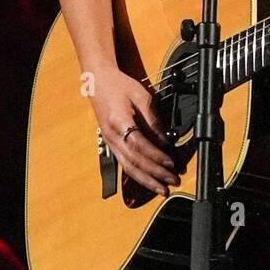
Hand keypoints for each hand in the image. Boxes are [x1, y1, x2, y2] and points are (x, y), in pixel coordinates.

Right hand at [89, 68, 179, 195]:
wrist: (97, 81)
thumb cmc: (119, 85)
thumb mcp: (142, 97)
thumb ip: (153, 121)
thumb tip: (166, 141)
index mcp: (119, 121)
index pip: (140, 145)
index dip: (156, 156)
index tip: (171, 163)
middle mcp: (112, 136)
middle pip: (134, 162)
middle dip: (154, 174)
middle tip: (172, 182)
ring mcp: (109, 142)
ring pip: (128, 167)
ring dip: (146, 180)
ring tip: (162, 189)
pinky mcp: (111, 144)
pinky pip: (124, 163)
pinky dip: (138, 174)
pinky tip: (148, 180)